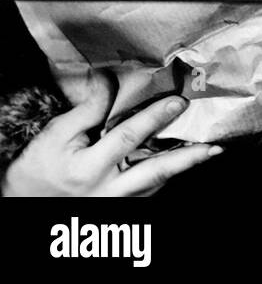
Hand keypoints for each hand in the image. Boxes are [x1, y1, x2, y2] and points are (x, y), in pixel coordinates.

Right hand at [1, 70, 220, 196]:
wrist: (28, 201)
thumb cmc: (41, 165)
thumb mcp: (58, 133)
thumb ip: (89, 107)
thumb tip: (107, 75)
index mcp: (88, 168)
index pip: (127, 138)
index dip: (153, 118)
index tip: (177, 101)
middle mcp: (106, 189)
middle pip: (153, 173)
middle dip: (185, 157)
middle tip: (212, 144)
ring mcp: (116, 202)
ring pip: (156, 185)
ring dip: (184, 168)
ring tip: (211, 151)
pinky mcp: (122, 208)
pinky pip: (151, 191)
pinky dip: (170, 176)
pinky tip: (188, 161)